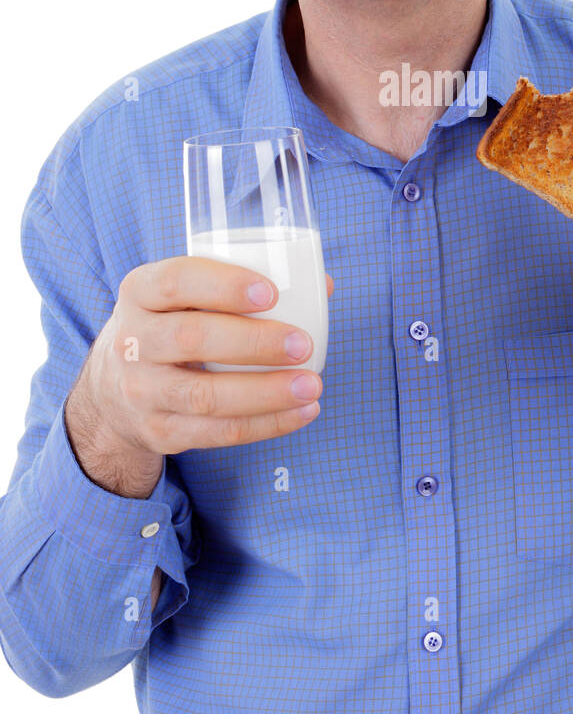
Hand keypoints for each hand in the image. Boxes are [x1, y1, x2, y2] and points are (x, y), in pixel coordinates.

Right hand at [66, 256, 334, 496]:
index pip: (177, 281)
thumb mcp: (181, 296)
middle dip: (254, 342)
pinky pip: (217, 432)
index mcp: (139, 292)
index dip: (224, 285)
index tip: (271, 293)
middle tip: (302, 344)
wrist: (110, 388)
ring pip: (206, 395)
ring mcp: (142, 391)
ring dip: (266, 392)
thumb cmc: (168, 324)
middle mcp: (132, 341)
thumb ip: (240, 282)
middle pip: (192, 339)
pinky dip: (265, 424)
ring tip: (312, 385)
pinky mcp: (159, 432)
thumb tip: (320, 285)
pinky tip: (302, 412)